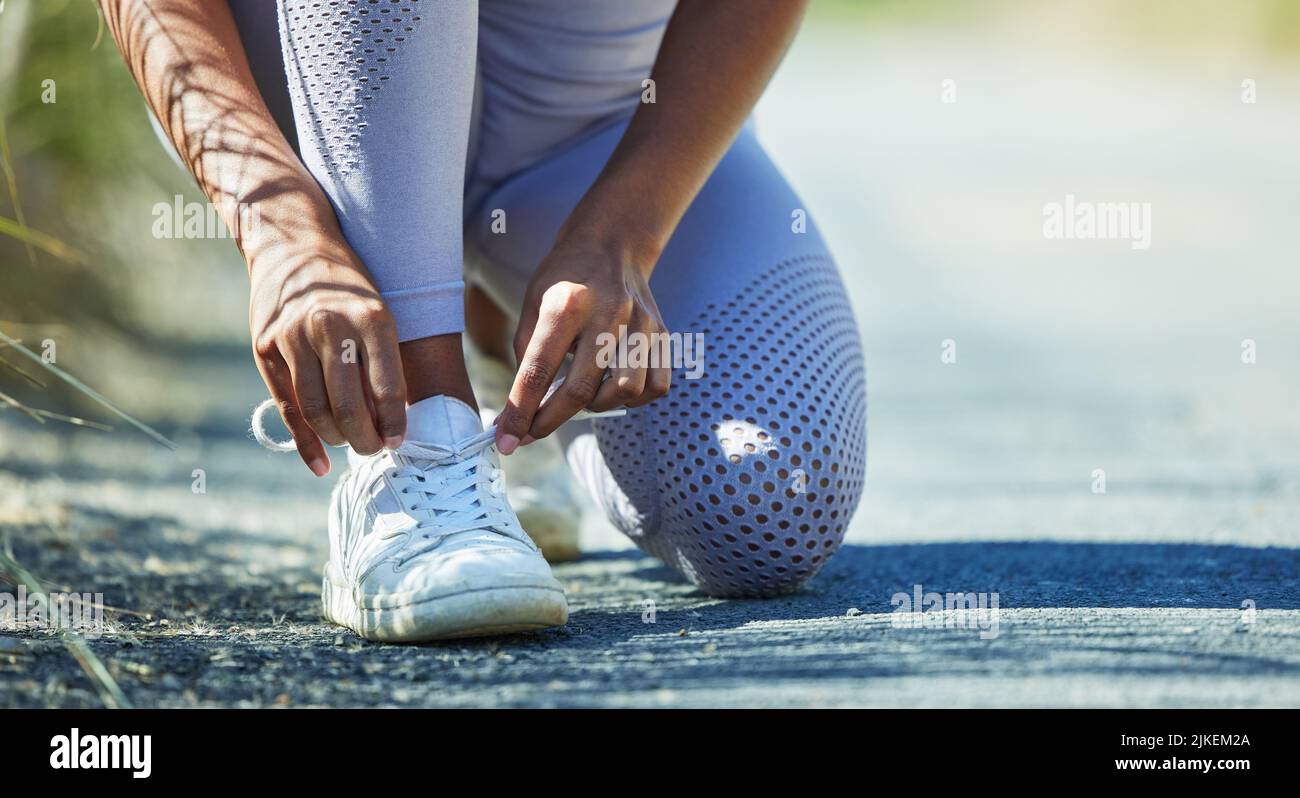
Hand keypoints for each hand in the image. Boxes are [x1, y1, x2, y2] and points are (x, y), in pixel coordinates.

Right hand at [248, 233, 405, 474]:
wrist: (292, 244)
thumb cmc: (348, 286)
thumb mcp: (378, 310)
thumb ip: (382, 360)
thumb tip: (389, 422)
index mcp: (371, 318)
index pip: (387, 388)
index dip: (394, 424)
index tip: (398, 441)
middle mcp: (330, 326)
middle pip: (349, 406)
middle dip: (366, 440)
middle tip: (374, 449)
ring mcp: (293, 336)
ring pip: (316, 410)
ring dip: (337, 439)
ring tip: (351, 444)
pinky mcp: (265, 346)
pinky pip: (287, 406)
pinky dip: (305, 441)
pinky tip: (320, 464)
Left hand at [496, 237, 670, 452]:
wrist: (613, 241)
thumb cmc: (566, 276)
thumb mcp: (533, 303)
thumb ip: (528, 354)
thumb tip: (519, 410)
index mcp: (567, 303)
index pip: (538, 370)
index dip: (519, 412)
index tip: (505, 441)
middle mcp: (609, 313)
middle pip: (580, 389)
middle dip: (549, 421)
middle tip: (530, 432)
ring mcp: (641, 324)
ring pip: (624, 391)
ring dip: (596, 405)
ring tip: (581, 393)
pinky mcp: (662, 334)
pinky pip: (654, 386)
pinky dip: (633, 399)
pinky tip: (613, 386)